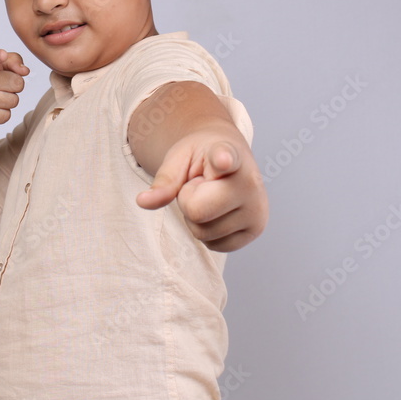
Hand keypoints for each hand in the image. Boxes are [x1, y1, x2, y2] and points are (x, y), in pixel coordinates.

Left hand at [136, 129, 267, 251]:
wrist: (229, 155)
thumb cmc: (202, 155)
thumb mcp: (178, 158)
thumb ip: (163, 180)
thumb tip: (142, 202)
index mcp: (228, 154)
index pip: (226, 159)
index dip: (223, 160)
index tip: (222, 159)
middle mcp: (251, 183)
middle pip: (197, 211)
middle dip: (187, 201)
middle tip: (200, 184)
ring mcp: (257, 209)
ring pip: (203, 233)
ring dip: (198, 217)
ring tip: (211, 195)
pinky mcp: (256, 230)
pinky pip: (214, 245)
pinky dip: (208, 231)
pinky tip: (219, 209)